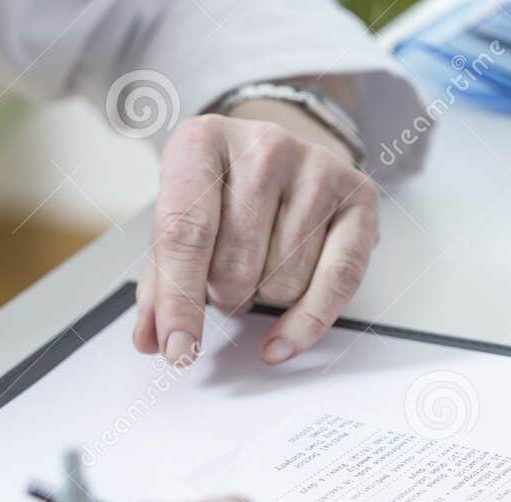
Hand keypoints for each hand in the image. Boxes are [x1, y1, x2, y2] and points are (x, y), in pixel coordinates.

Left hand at [132, 107, 379, 367]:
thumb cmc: (223, 195)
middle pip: (235, 265)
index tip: (177, 350)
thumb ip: (161, 282)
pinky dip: (306, 324)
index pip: (185, 233)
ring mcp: (317, 167)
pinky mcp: (359, 195)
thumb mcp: (180, 223)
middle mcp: (264, 145)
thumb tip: (151, 341)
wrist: (279, 154)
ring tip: (260, 269)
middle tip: (225, 282)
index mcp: (203, 141)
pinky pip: (336, 282)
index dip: (179, 302)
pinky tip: (282, 341)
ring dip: (264, 299)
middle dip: (225, 296)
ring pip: (282, 281)